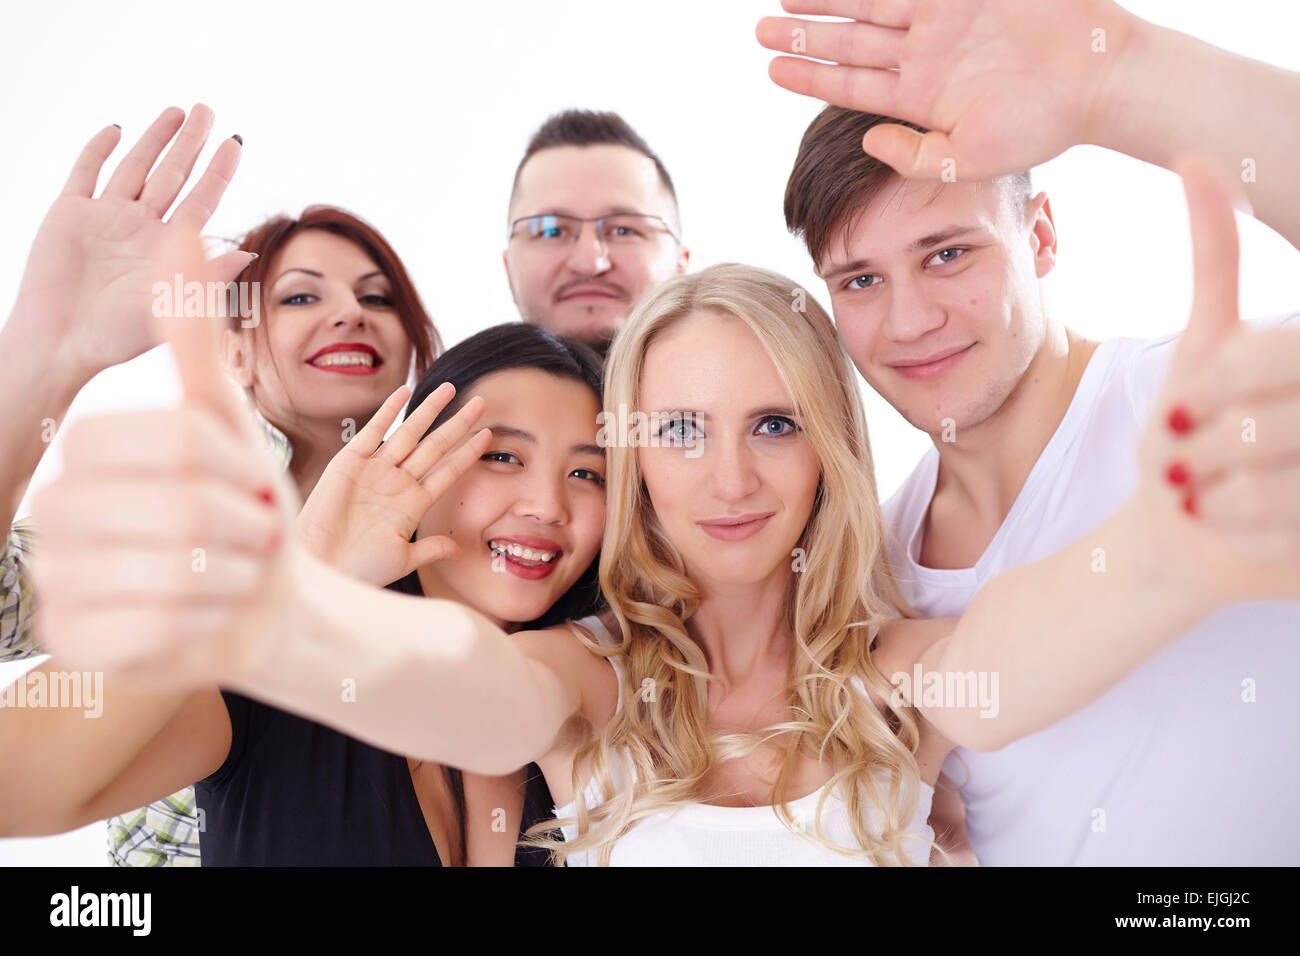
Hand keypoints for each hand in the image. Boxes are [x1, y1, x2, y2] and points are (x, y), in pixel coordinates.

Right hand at [9, 105, 252, 385]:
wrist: (62, 342)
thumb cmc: (120, 335)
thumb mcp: (173, 305)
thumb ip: (209, 276)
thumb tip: (249, 253)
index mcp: (171, 247)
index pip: (203, 199)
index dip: (219, 170)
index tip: (236, 142)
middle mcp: (142, 227)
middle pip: (172, 174)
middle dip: (191, 142)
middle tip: (208, 110)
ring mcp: (106, 217)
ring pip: (136, 167)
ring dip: (155, 139)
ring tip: (176, 112)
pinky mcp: (70, 213)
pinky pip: (86, 173)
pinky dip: (99, 150)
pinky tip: (117, 130)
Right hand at [30, 230, 293, 687]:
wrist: (262, 596)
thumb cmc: (247, 504)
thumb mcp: (230, 419)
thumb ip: (194, 338)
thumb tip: (182, 235)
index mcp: (86, 446)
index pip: (175, 442)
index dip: (236, 468)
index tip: (256, 487)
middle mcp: (55, 511)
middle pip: (178, 511)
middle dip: (244, 528)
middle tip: (254, 538)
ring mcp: (57, 581)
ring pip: (172, 576)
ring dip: (234, 577)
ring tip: (235, 574)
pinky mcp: (75, 645)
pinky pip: (157, 633)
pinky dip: (209, 622)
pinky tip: (207, 616)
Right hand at [297, 385, 490, 587]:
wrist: (321, 567)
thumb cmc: (359, 568)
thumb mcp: (403, 559)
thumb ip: (431, 549)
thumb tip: (460, 550)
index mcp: (413, 505)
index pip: (448, 472)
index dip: (468, 453)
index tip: (488, 436)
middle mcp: (397, 483)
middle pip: (435, 447)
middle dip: (458, 425)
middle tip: (480, 403)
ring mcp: (375, 470)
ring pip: (409, 433)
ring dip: (429, 410)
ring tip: (450, 388)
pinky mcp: (349, 462)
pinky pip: (373, 431)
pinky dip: (388, 411)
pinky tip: (405, 391)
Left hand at [756, 0, 1137, 179]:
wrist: (1099, 77)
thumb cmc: (1042, 126)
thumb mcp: (969, 159)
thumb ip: (914, 155)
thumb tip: (866, 142)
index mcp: (920, 100)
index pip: (851, 86)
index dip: (810, 76)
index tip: (771, 69)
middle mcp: (925, 57)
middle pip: (850, 44)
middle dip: (805, 36)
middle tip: (759, 30)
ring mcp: (944, 22)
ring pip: (869, 7)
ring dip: (826, 2)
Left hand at [1135, 160, 1299, 601]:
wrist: (1198, 532)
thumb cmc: (1198, 427)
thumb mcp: (1206, 342)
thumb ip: (1216, 256)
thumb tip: (1198, 158)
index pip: (1262, 358)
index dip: (1210, 388)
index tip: (1180, 413)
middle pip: (1262, 428)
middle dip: (1204, 449)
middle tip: (1189, 461)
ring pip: (1267, 490)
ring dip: (1214, 498)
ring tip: (1211, 493)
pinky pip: (1273, 544)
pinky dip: (1232, 538)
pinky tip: (1232, 529)